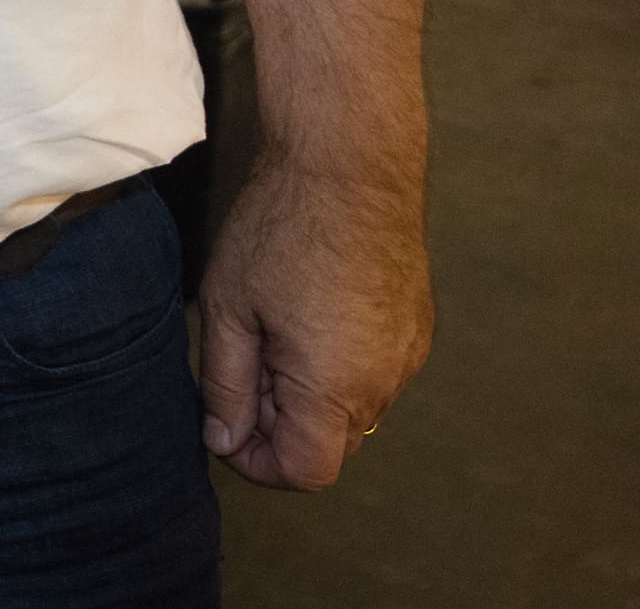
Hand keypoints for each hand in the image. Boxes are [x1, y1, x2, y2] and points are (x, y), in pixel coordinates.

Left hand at [195, 162, 430, 489]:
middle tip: (240, 365)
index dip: (257, 462)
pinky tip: (303, 313)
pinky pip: (372, 372)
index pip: (306, 472)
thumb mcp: (230, 308)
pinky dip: (334, 364)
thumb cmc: (282, 229)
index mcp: (336, 387)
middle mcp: (385, 382)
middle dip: (276, 423)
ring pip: (350, 408)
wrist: (350, 167)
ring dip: (305, 392)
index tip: (224, 426)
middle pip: (329, 443)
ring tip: (268, 328)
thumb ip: (227, 385)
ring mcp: (407, 355)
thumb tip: (225, 440)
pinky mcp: (415, 329)